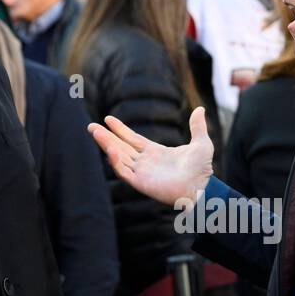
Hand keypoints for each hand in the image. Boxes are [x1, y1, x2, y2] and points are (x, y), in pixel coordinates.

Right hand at [87, 107, 214, 207]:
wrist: (203, 187)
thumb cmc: (202, 170)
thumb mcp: (201, 143)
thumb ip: (197, 127)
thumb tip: (200, 109)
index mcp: (155, 153)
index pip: (133, 139)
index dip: (120, 129)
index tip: (108, 119)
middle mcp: (145, 163)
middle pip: (121, 147)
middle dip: (106, 137)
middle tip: (91, 126)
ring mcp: (142, 173)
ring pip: (118, 157)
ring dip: (106, 145)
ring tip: (95, 132)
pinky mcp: (141, 183)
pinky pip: (123, 171)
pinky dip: (115, 161)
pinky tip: (109, 149)